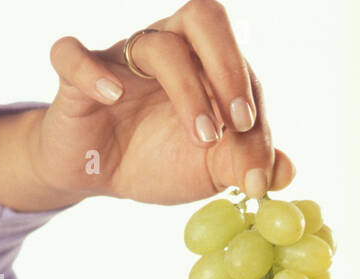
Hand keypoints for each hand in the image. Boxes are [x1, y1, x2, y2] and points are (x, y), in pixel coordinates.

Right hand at [33, 0, 294, 205]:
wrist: (101, 178)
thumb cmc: (160, 159)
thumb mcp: (211, 170)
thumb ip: (247, 165)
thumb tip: (286, 171)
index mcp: (204, 63)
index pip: (239, 64)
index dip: (255, 106)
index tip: (256, 156)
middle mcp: (167, 48)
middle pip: (203, 18)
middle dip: (230, 67)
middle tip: (240, 121)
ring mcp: (120, 59)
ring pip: (157, 45)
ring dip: (188, 91)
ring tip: (202, 138)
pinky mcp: (74, 77)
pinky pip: (73, 55)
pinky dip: (93, 73)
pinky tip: (113, 98)